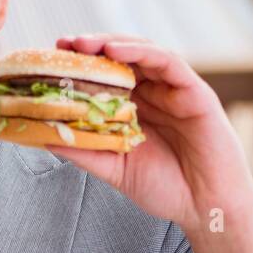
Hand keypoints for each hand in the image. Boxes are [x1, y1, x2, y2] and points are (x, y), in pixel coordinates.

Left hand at [45, 33, 252, 252]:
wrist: (206, 208)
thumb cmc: (167, 190)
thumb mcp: (116, 169)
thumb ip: (86, 151)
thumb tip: (45, 137)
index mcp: (137, 110)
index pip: (106, 78)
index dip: (80, 67)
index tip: (51, 61)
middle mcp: (156, 95)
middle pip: (122, 59)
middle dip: (91, 48)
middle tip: (63, 45)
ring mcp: (175, 91)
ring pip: (144, 54)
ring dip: (113, 44)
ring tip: (85, 43)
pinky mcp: (196, 92)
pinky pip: (169, 63)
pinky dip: (143, 52)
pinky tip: (117, 50)